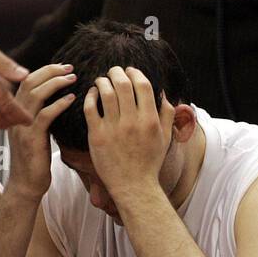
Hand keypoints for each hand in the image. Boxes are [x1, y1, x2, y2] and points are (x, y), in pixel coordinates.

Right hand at [5, 64, 77, 200]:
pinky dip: (59, 104)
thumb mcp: (39, 134)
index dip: (44, 71)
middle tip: (70, 67)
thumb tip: (60, 103)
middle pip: (29, 82)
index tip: (63, 68)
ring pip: (35, 94)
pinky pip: (45, 115)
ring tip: (73, 79)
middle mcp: (15, 114)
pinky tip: (72, 99)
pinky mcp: (31, 138)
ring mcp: (22, 125)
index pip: (27, 82)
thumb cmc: (36, 161)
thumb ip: (43, 118)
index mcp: (16, 111)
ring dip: (55, 83)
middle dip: (50, 71)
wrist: (27, 184)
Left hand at [84, 67, 173, 201]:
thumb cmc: (150, 162)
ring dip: (102, 81)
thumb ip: (167, 115)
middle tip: (113, 71)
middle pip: (122, 83)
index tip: (130, 70)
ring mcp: (114, 128)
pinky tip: (93, 94)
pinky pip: (90, 107)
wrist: (133, 185)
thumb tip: (164, 93)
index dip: (135, 72)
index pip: (143, 85)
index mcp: (150, 121)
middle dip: (117, 72)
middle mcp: (132, 122)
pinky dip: (91, 96)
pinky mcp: (97, 134)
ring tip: (102, 81)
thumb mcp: (165, 139)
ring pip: (105, 92)